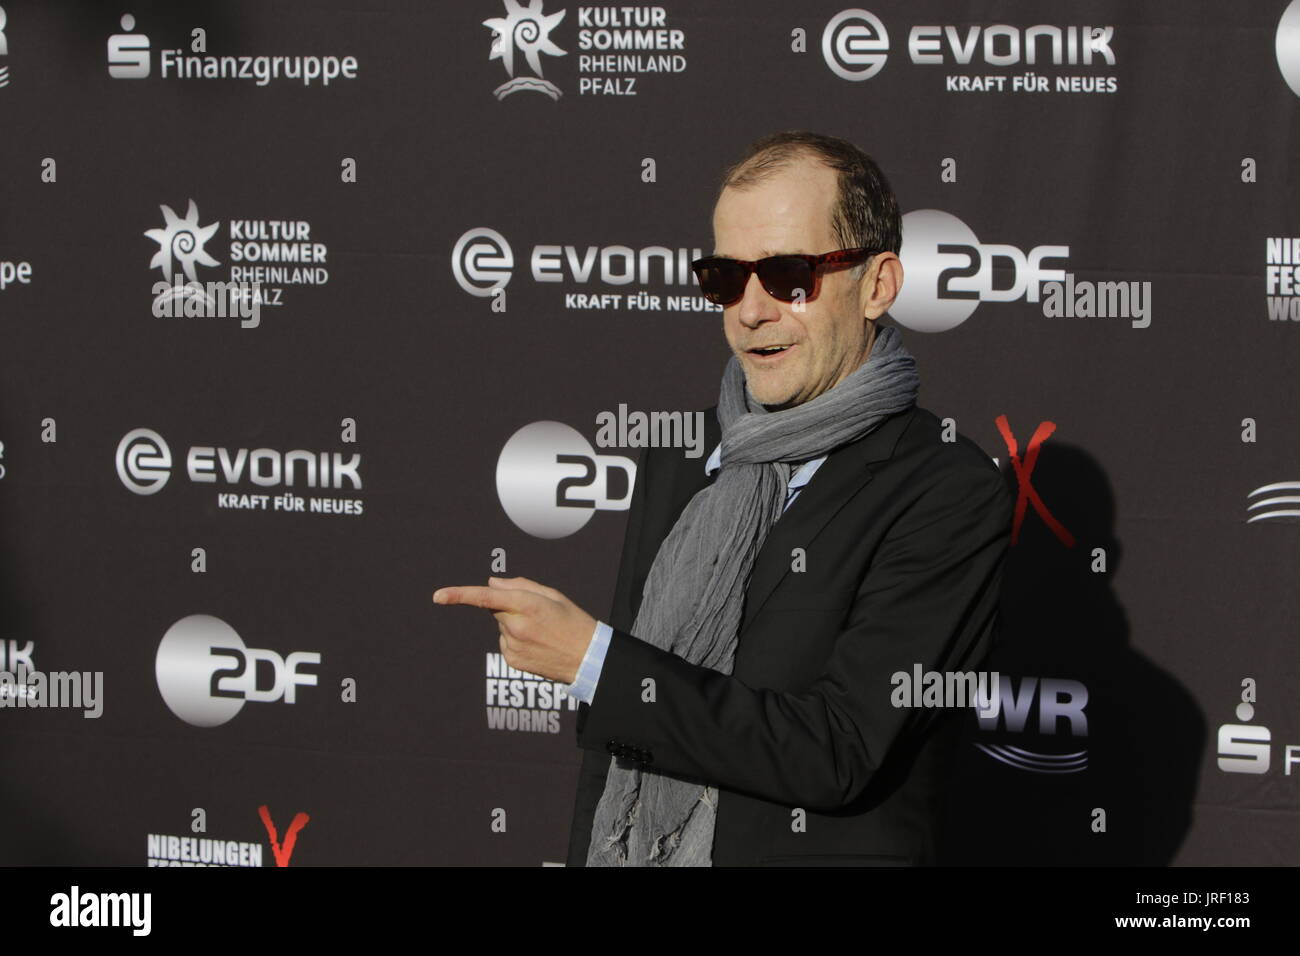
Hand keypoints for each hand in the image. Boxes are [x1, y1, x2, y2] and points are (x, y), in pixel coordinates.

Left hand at [432, 576, 596, 683]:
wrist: (587, 658)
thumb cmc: (573, 622)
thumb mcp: (552, 596)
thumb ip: (520, 586)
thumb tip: (492, 585)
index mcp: (528, 605)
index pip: (486, 597)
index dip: (460, 595)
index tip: (438, 596)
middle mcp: (517, 626)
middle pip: (495, 608)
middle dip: (508, 605)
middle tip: (537, 613)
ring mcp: (513, 646)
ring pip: (500, 625)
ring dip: (514, 623)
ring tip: (541, 631)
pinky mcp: (512, 660)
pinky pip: (504, 641)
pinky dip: (515, 639)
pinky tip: (536, 644)